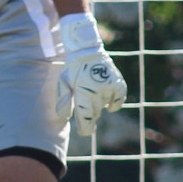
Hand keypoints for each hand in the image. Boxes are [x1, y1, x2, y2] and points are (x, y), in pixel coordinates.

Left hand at [56, 13, 125, 135]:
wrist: (86, 50)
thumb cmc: (72, 68)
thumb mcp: (63, 83)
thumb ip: (64, 101)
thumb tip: (66, 118)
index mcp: (82, 92)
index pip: (86, 117)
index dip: (85, 128)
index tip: (84, 131)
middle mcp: (97, 91)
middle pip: (95, 113)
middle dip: (89, 114)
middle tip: (85, 107)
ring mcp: (109, 86)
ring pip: (105, 106)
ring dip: (99, 105)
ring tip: (92, 95)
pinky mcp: (118, 82)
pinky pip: (119, 99)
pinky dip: (114, 103)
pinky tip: (109, 105)